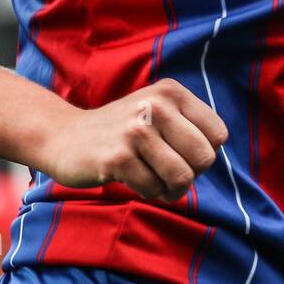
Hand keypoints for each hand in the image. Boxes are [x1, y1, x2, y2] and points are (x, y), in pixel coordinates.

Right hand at [42, 78, 228, 202]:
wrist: (65, 136)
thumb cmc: (122, 132)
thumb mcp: (158, 112)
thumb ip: (190, 127)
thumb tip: (212, 155)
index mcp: (171, 92)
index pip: (218, 135)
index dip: (202, 153)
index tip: (178, 152)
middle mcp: (156, 105)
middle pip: (204, 159)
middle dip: (189, 174)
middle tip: (164, 170)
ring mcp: (136, 130)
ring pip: (182, 177)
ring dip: (169, 188)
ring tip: (151, 177)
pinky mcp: (118, 157)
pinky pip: (154, 189)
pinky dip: (147, 192)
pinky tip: (129, 178)